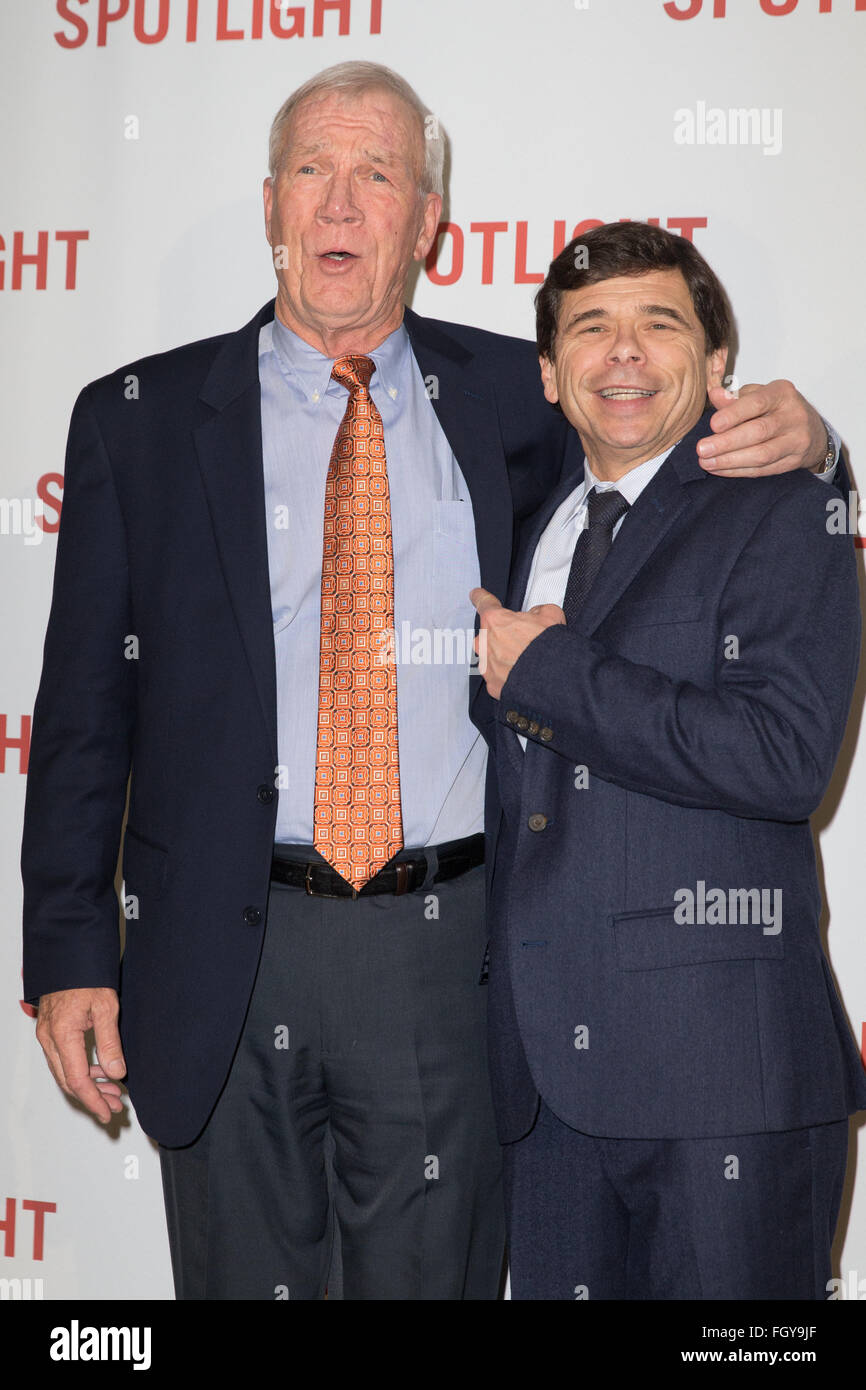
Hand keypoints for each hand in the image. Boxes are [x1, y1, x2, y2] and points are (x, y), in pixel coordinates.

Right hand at [35, 988, 125, 1124]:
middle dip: (92, 1097)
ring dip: (88, 1085)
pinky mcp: (51, 1030)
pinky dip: (80, 1070)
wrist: (69, 954)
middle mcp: (49, 1039)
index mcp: (63, 1035)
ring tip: (112, 1091)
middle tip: (115, 1105)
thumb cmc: (87, 975)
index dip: (93, 1100)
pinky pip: (63, 1059)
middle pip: (68, 1081)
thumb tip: (116, 1072)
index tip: (107, 1112)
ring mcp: (47, 1035)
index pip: (77, 1081)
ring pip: (64, 1072)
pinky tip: (99, 1072)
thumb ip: (110, 1042)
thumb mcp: (106, 1006)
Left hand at [471, 588, 564, 700]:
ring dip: (504, 657)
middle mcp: (484, 643)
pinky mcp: (493, 684)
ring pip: (491, 657)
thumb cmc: (548, 646)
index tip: (475, 595)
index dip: (479, 596)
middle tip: (522, 641)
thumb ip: (537, 611)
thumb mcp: (550, 614)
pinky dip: (508, 676)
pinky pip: (497, 677)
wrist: (553, 677)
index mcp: (495, 620)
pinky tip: (522, 675)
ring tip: (524, 661)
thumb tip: (535, 616)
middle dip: (501, 636)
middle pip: (487, 634)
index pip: (483, 602)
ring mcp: (487, 666)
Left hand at [697, 382, 826, 476]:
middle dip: (727, 442)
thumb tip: (714, 395)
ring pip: (762, 454)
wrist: (813, 431)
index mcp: (782, 393)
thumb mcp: (760, 395)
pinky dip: (739, 471)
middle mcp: (793, 416)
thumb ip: (735, 398)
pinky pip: (763, 469)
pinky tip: (721, 469)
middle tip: (702, 449)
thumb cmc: (779, 409)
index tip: (713, 425)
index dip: (734, 414)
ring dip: (730, 461)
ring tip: (706, 462)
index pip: (757, 403)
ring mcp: (797, 440)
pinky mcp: (794, 461)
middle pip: (758, 431)